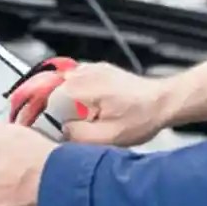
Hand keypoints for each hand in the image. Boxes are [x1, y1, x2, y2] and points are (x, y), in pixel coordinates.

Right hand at [53, 62, 170, 145]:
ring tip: (80, 116)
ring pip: (63, 82)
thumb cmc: (142, 116)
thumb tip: (62, 131)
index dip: (43, 111)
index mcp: (86, 87)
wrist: (163, 102)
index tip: (45, 124)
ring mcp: (94, 69)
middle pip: (53, 87)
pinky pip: (76, 80)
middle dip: (54, 106)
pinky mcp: (100, 70)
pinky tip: (87, 107)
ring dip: (64, 99)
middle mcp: (88, 73)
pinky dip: (75, 93)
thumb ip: (81, 135)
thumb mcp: (110, 136)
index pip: (48, 95)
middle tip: (67, 124)